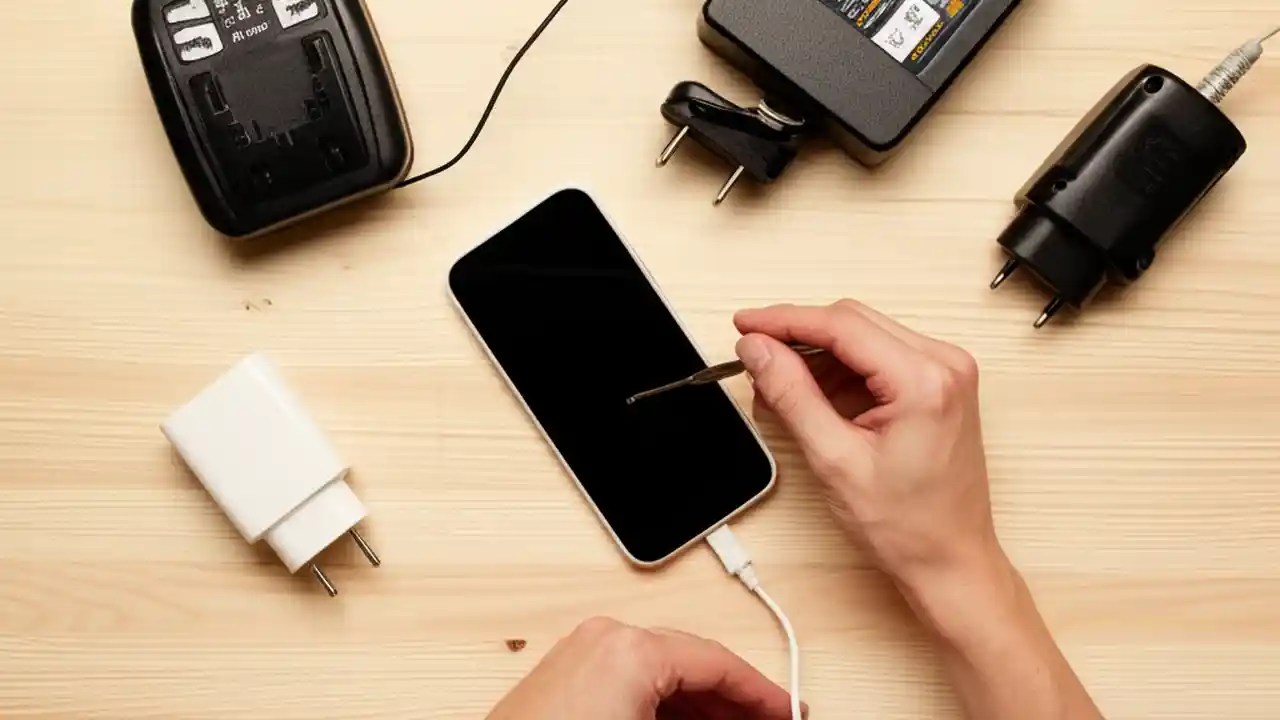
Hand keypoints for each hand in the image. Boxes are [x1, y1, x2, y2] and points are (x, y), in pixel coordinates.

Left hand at [486, 617, 797, 719]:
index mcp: (632, 650)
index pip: (720, 662)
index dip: (765, 694)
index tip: (790, 714)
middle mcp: (604, 640)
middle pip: (694, 665)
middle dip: (733, 705)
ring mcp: (579, 656)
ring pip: (663, 677)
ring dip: (700, 711)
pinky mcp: (562, 681)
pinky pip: (631, 687)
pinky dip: (664, 711)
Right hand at [734, 301, 1102, 719]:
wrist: (950, 561)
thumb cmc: (907, 526)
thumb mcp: (834, 460)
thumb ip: (792, 395)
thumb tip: (759, 349)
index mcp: (925, 380)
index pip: (840, 326)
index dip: (783, 321)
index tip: (744, 324)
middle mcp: (944, 364)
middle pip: (852, 322)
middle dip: (797, 336)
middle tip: (754, 356)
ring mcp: (946, 372)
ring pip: (863, 336)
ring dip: (817, 356)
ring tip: (778, 388)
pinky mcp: (939, 384)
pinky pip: (879, 357)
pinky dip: (841, 371)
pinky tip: (812, 395)